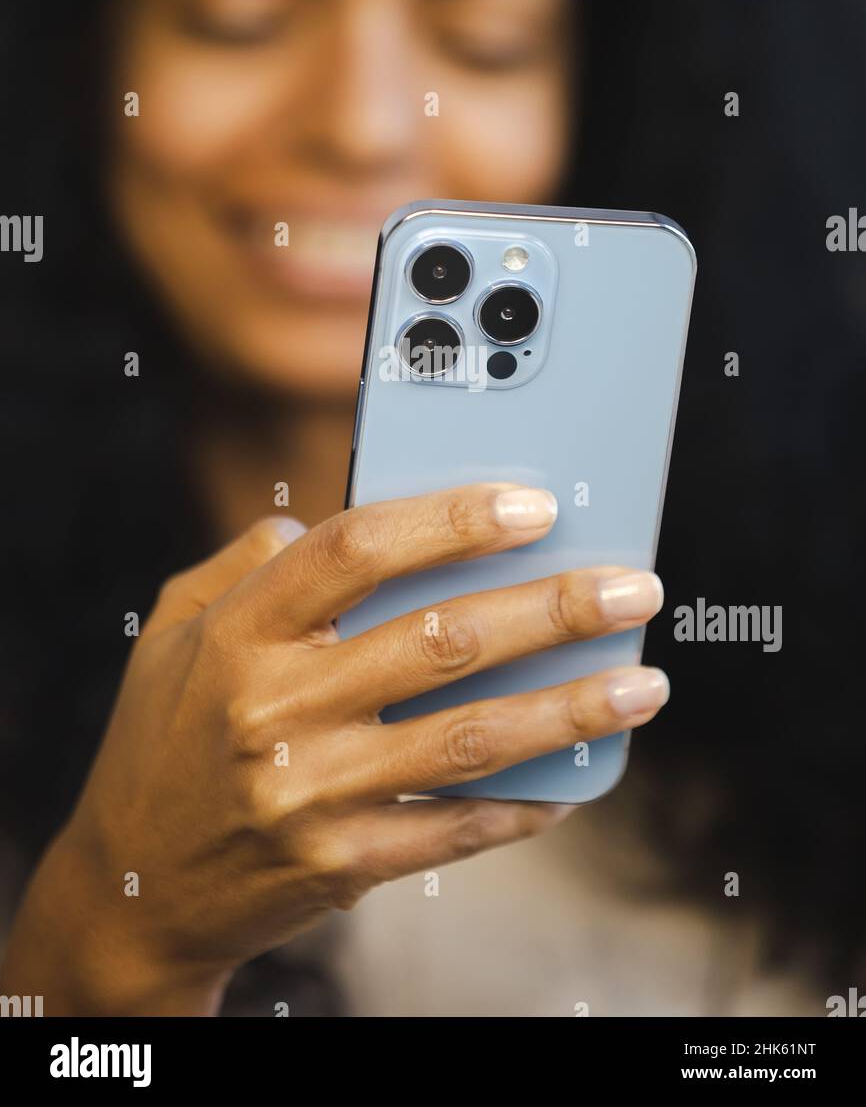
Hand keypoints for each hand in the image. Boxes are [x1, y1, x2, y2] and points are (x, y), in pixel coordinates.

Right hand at [1, 482, 666, 1013]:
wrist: (133, 886)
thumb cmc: (164, 737)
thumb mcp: (176, 630)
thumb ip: (249, 563)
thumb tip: (327, 515)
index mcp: (240, 632)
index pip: (356, 549)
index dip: (451, 519)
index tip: (534, 504)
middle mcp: (276, 708)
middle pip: (440, 639)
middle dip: (553, 608)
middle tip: (632, 586)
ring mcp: (310, 793)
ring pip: (469, 738)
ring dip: (570, 708)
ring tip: (645, 682)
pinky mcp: (339, 863)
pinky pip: (453, 829)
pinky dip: (522, 804)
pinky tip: (579, 780)